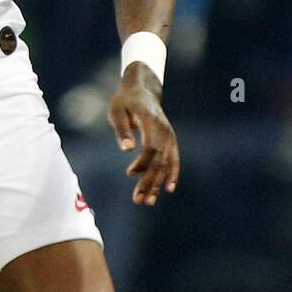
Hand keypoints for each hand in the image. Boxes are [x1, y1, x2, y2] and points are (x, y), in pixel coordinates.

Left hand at [108, 63, 179, 205]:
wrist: (141, 90)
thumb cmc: (125, 101)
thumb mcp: (117, 111)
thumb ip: (122, 129)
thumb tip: (127, 149)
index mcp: (151, 121)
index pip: (151, 147)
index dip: (142, 163)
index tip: (129, 173)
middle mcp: (164, 129)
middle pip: (159, 159)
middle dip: (150, 181)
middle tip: (139, 200)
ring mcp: (169, 135)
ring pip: (166, 162)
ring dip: (158, 183)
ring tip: (149, 201)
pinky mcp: (170, 139)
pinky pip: (174, 159)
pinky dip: (173, 173)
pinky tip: (169, 189)